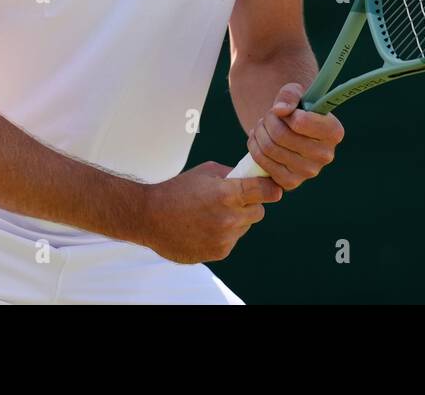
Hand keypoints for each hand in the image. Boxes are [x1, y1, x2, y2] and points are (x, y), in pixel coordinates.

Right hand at [139, 161, 282, 263]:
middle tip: (232, 201)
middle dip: (250, 205)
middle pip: (259, 212)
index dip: (271, 189)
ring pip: (244, 227)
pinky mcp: (218, 252)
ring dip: (236, 221)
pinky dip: (224, 234)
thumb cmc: (177, 189)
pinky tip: (205, 227)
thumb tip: (251, 178)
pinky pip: (232, 240)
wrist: (150, 217)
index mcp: (226, 194)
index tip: (274, 190)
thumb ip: (231, 175)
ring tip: (211, 214)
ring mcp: (224, 238)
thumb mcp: (205, 172)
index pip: (264, 192)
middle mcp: (228, 218)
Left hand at [245, 82, 343, 190]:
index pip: (300, 122)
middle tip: (268, 116)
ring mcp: (309, 172)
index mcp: (334, 131)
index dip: (286, 113)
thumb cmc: (296, 108)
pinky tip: (258, 139)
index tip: (284, 110)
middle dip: (268, 121)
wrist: (290, 129)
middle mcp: (326, 155)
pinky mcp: (291, 182)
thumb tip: (279, 110)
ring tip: (262, 125)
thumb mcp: (295, 92)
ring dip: (259, 132)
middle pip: (281, 136)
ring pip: (270, 149)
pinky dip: (255, 148)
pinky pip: (264, 164)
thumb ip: (289, 95)